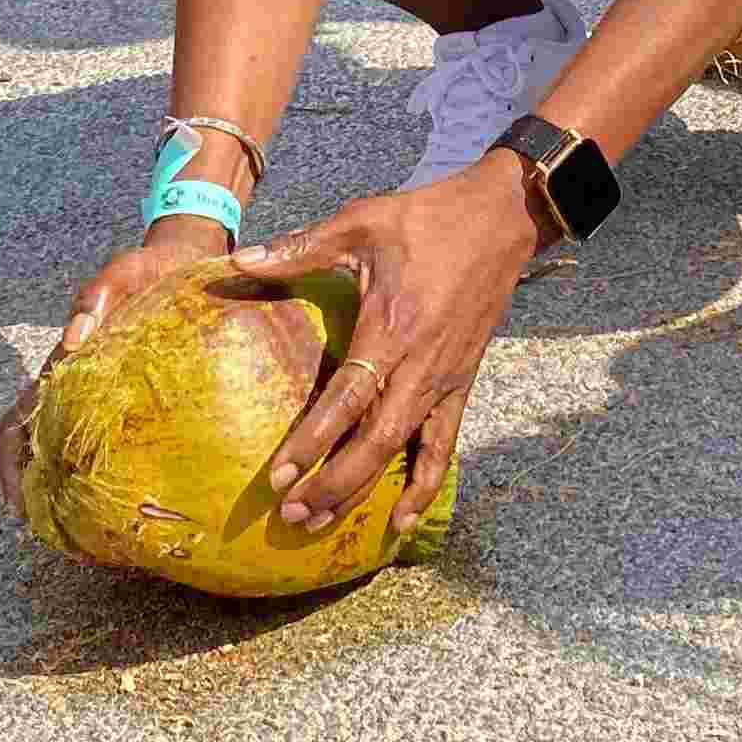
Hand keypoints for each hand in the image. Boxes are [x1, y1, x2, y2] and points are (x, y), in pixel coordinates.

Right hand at [0, 217, 236, 517]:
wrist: (181, 259)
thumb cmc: (147, 268)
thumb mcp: (122, 272)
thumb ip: (96, 295)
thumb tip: (74, 340)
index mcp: (62, 368)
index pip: (16, 424)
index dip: (9, 466)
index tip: (19, 505)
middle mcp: (72, 390)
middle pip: (36, 454)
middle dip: (37, 498)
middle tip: (59, 539)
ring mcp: (98, 398)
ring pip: (69, 457)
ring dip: (69, 496)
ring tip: (91, 541)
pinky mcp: (130, 400)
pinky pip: (109, 445)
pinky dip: (107, 478)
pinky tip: (130, 508)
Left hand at [228, 161, 541, 532]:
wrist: (501, 219)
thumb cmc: (426, 218)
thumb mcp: (360, 222)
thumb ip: (300, 249)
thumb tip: (240, 261)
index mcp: (392, 326)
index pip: (347, 399)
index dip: (313, 442)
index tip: (279, 477)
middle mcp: (420, 363)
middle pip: (377, 442)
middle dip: (335, 485)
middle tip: (293, 516)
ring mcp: (446, 378)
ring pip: (407, 451)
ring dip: (368, 491)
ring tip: (326, 523)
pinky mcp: (463, 382)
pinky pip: (444, 444)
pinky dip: (424, 484)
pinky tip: (403, 519)